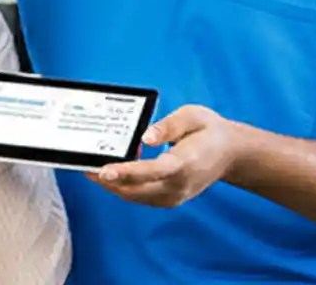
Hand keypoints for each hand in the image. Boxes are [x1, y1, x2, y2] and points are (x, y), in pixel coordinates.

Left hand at [88, 105, 239, 207]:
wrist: (230, 154)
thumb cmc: (209, 131)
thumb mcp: (193, 116)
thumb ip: (168, 126)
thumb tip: (144, 138)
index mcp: (185, 163)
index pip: (151, 171)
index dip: (126, 172)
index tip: (103, 171)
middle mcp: (179, 185)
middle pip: (137, 189)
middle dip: (108, 181)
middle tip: (85, 167)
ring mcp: (175, 196)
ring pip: (136, 197)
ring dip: (114, 185)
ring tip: (93, 169)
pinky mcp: (170, 200)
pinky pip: (141, 198)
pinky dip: (125, 187)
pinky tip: (114, 173)